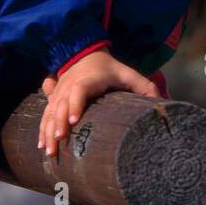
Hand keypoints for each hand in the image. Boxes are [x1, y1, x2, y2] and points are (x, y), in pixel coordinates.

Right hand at [38, 51, 159, 157]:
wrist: (83, 53)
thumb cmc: (110, 69)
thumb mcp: (129, 74)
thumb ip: (145, 87)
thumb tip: (163, 104)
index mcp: (89, 79)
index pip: (80, 90)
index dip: (76, 104)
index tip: (75, 120)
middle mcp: (71, 85)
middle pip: (61, 105)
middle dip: (58, 124)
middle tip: (59, 142)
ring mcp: (60, 93)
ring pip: (51, 112)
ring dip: (48, 131)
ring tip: (49, 151)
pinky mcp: (54, 99)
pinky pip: (46, 115)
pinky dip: (42, 130)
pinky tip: (42, 146)